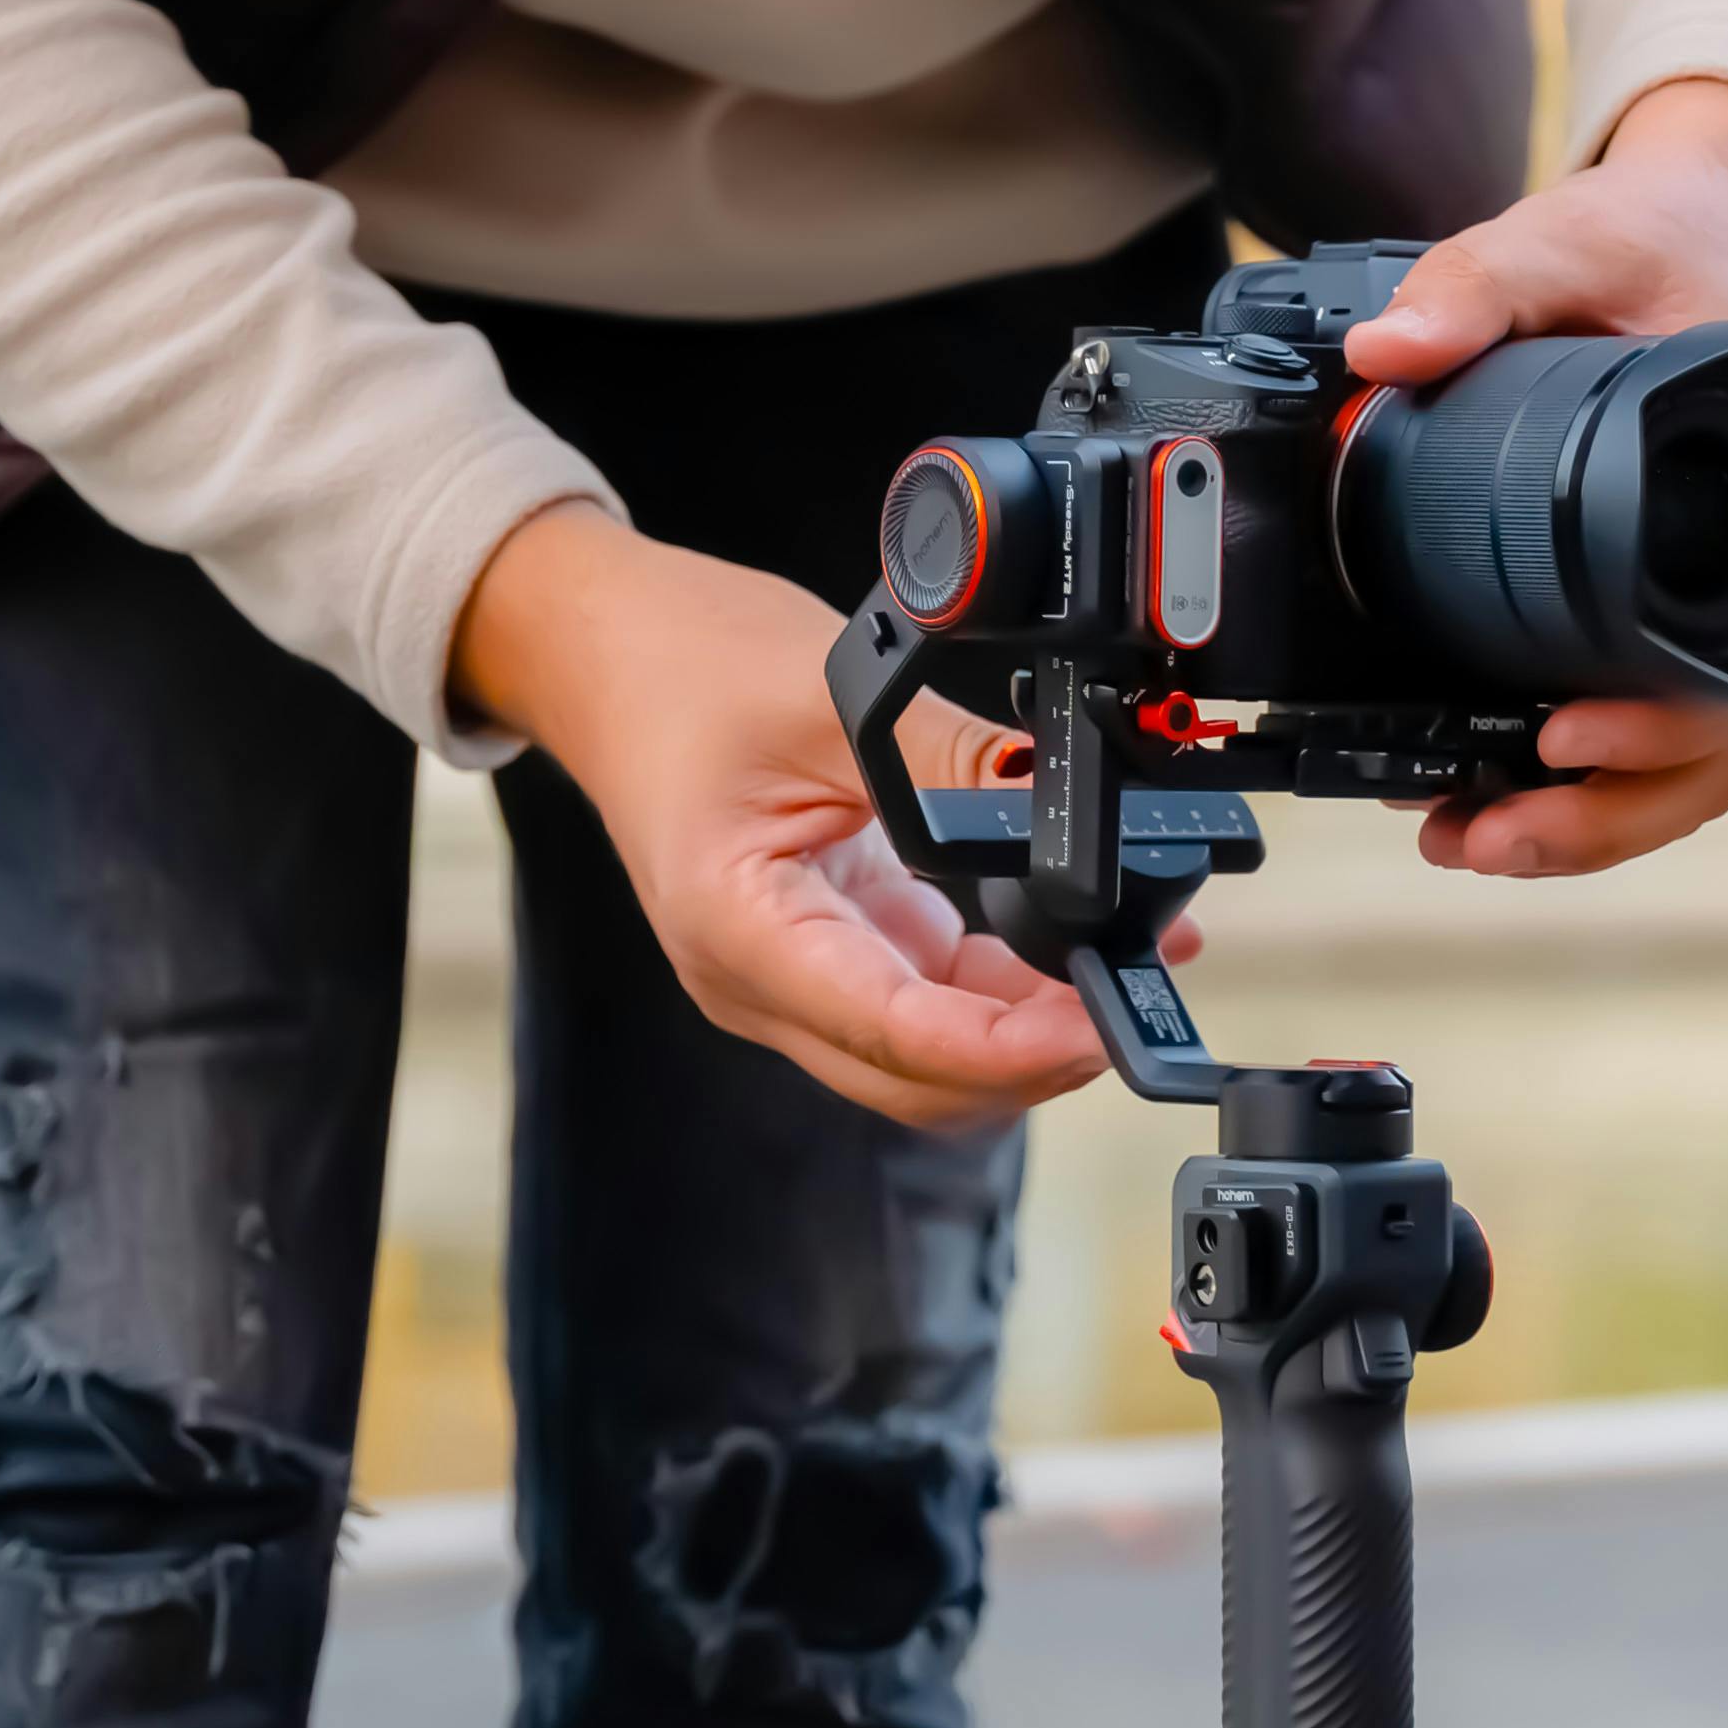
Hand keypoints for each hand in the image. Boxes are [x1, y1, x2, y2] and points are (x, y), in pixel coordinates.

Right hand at [451, 503, 1160, 1128]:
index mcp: (737, 929)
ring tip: (1116, 966)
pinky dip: (996, 989)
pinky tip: (1062, 946)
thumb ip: (952, 767)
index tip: (1094, 1024)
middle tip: (1125, 998)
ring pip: (924, 1054)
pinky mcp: (823, 945)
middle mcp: (756, 980)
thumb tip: (1069, 818)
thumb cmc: (678, 667)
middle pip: (915, 1077)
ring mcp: (789, 972)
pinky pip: (921, 999)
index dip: (1007, 1048)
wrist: (602, 650)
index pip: (892, 1033)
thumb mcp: (829, 697)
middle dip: (1029, 1056)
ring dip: (1020, 1029)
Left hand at [1344, 77, 1727, 885]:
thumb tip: (1386, 350)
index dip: (1663, 720)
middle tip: (1493, 828)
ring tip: (1472, 841)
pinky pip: (1647, 736)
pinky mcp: (1659, 622)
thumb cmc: (1650, 249)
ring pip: (1686, 767)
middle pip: (1715, 744)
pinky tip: (1481, 802)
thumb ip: (1478, 284)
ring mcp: (1712, 610)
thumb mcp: (1566, 242)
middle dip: (1606, 810)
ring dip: (1590, 824)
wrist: (1696, 234)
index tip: (1563, 732)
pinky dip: (1578, 788)